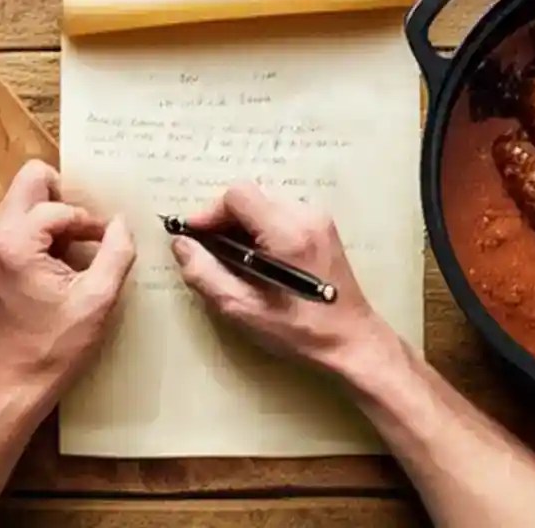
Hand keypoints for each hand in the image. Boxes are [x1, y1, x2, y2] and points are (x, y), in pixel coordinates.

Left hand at [0, 160, 135, 389]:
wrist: (17, 383)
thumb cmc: (57, 346)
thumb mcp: (98, 299)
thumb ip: (116, 253)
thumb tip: (123, 223)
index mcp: (16, 242)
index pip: (62, 209)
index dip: (91, 223)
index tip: (109, 242)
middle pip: (30, 180)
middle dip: (64, 197)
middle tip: (87, 228)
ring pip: (22, 198)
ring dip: (53, 212)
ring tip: (76, 246)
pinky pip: (16, 220)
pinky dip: (40, 228)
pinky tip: (60, 259)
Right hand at [170, 182, 396, 377]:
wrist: (352, 341)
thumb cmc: (300, 331)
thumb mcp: (243, 309)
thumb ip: (205, 274)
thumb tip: (181, 245)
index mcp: (288, 233)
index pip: (238, 194)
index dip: (209, 212)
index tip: (194, 237)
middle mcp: (306, 216)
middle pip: (250, 194)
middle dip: (224, 218)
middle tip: (211, 250)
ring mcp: (318, 219)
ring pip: (265, 202)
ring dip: (242, 223)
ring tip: (234, 257)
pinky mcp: (323, 227)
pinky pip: (281, 212)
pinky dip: (261, 227)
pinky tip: (258, 258)